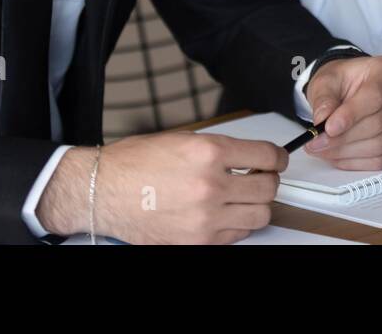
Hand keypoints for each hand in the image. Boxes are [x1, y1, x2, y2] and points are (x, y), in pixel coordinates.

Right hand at [36, 132, 286, 243]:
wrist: (103, 191)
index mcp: (208, 152)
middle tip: (262, 177)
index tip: (277, 160)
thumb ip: (218, 148)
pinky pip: (237, 235)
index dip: (278, 157)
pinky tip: (224, 213)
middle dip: (269, 181)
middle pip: (268, 188)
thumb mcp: (182, 140)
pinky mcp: (198, 241)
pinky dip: (237, 225)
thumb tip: (248, 156)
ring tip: (244, 197)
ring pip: (259, 215)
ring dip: (256, 205)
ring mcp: (206, 217)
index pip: (266, 155)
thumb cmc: (134, 164)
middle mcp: (211, 185)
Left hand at [302, 55, 381, 169]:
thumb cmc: (344, 83)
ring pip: (380, 145)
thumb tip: (322, 120)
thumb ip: (324, 99)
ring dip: (347, 152)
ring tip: (324, 149)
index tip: (328, 128)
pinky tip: (340, 157)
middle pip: (377, 123)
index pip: (375, 96)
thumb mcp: (327, 81)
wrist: (354, 91)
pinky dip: (358, 163)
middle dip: (342, 138)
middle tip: (316, 143)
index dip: (351, 115)